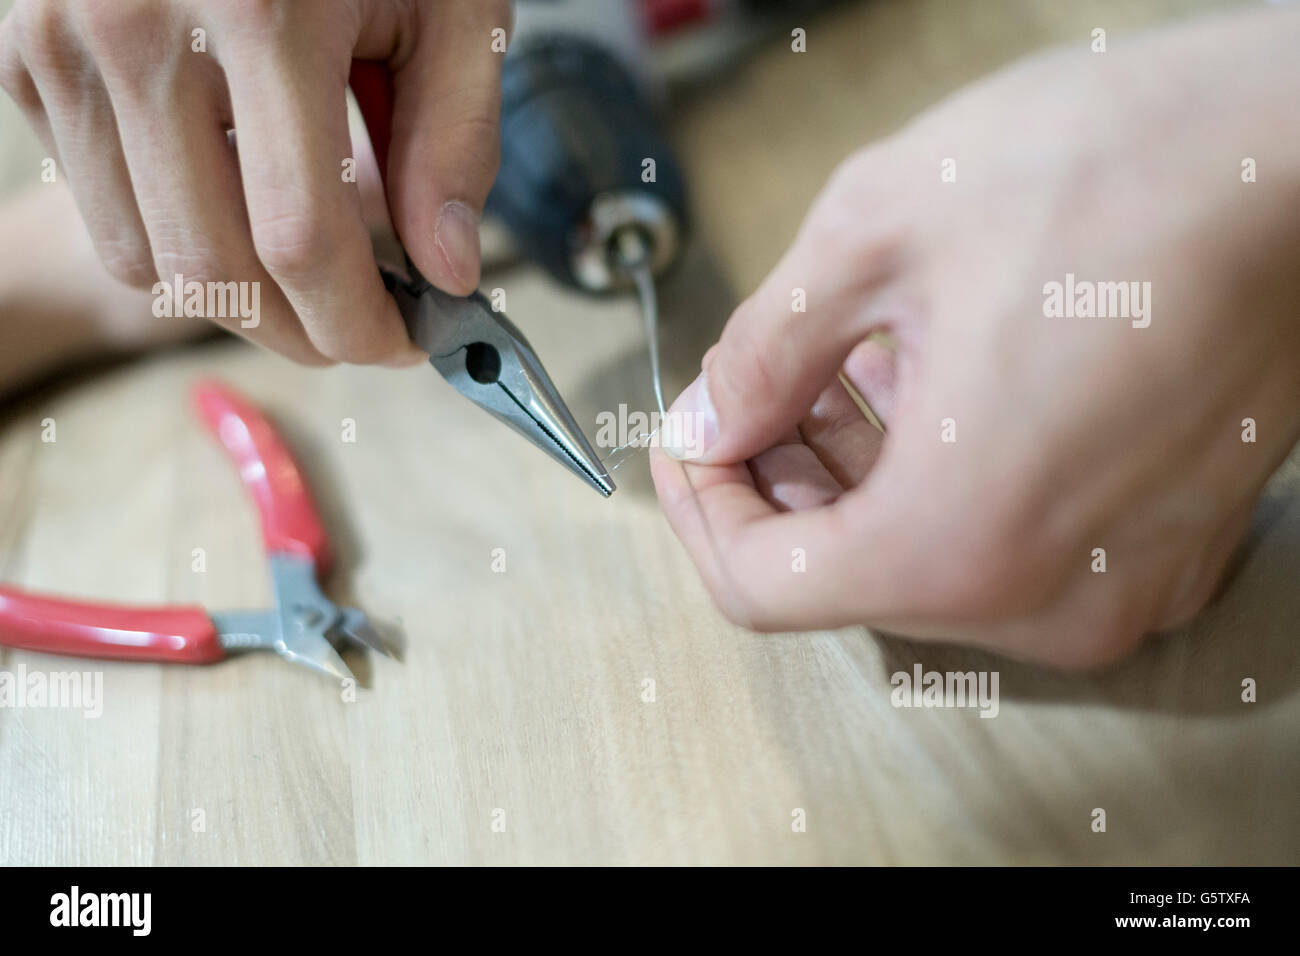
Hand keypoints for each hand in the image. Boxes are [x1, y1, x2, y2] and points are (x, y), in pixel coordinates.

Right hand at [0, 0, 510, 364]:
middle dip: (302, 331)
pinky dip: (177, 231)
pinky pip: (102, 205)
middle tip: (361, 325)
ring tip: (308, 255)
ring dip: (239, 292)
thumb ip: (454, 142)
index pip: (301, 241)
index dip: (358, 322)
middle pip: (214, 271)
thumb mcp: (447, 3)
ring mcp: (60, 41)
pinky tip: (237, 193)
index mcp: (257, 11)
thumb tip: (445, 273)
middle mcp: (135, 29)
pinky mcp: (25, 55)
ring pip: (147, 258)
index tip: (404, 340)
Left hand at [651, 6, 1299, 667]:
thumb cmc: (1122, 171)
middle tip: (759, 385)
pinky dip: (943, 479)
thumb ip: (761, 354)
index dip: (703, 508)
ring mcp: (1114, 585)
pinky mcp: (1160, 550)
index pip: (762, 588)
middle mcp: (1046, 598)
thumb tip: (710, 417)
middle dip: (781, 480)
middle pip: (844, 578)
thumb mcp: (875, 236)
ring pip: (923, 564)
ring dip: (860, 473)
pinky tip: (938, 382)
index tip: (691, 436)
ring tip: (851, 362)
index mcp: (960, 542)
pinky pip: (1007, 547)